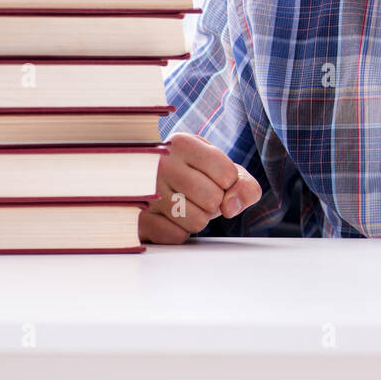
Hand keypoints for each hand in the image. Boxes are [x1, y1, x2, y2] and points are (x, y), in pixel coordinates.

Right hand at [139, 132, 262, 243]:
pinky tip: (167, 217)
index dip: (227, 183)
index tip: (210, 177)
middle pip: (213, 200)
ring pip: (197, 222)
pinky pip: (176, 237)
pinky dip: (179, 232)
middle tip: (195, 194)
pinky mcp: (136, 218)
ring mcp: (143, 191)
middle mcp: (159, 163)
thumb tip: (231, 208)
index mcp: (182, 143)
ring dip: (197, 219)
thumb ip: (244, 185)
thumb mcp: (222, 169)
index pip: (228, 175)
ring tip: (182, 204)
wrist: (144, 185)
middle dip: (213, 203)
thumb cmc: (192, 175)